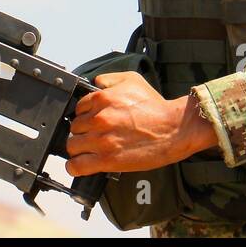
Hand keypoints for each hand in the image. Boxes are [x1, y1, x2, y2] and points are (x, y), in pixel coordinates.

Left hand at [64, 71, 218, 176]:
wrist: (173, 128)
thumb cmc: (156, 107)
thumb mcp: (132, 80)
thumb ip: (109, 79)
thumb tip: (95, 83)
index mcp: (102, 99)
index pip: (78, 108)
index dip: (84, 115)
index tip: (91, 122)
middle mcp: (98, 119)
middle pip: (74, 127)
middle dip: (82, 131)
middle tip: (94, 135)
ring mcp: (101, 140)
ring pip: (72, 146)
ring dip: (78, 148)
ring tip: (88, 150)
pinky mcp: (107, 160)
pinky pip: (77, 165)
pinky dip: (75, 167)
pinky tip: (80, 165)